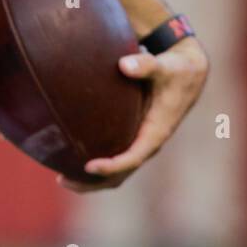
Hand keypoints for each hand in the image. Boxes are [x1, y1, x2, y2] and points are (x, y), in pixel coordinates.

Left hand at [58, 36, 208, 191]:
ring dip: (90, 179)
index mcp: (156, 132)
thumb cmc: (174, 70)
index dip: (112, 165)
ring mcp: (139, 141)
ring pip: (116, 171)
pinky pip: (113, 156)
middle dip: (93, 182)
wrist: (187, 73)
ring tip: (60, 177)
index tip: (88, 167)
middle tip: (62, 180)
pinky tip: (68, 156)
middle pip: (121, 174)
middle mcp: (147, 142)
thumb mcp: (164, 67)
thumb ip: (146, 65)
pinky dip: (94, 161)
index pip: (133, 157)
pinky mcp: (132, 135)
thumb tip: (124, 64)